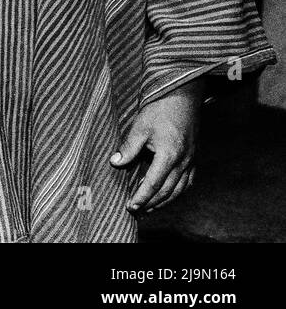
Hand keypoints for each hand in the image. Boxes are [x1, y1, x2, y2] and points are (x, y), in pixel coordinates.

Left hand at [111, 77, 202, 213]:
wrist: (182, 97)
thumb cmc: (159, 110)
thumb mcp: (139, 127)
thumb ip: (128, 148)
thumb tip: (115, 163)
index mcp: (169, 155)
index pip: (154, 183)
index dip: (142, 197)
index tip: (131, 206)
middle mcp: (183, 162)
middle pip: (167, 191)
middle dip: (151, 203)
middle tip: (136, 211)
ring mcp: (191, 161)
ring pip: (179, 190)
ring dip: (164, 201)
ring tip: (149, 209)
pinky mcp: (193, 158)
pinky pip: (188, 182)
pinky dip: (177, 193)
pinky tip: (168, 196)